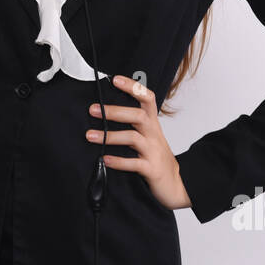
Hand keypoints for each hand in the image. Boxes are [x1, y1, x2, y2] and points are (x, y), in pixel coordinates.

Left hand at [85, 74, 191, 210]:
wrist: (174, 185)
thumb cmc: (155, 157)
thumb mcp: (148, 136)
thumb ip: (132, 122)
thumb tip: (105, 108)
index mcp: (152, 123)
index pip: (147, 98)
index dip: (133, 87)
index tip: (115, 79)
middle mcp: (154, 134)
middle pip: (138, 116)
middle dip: (115, 111)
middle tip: (93, 110)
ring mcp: (153, 151)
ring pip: (133, 138)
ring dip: (110, 136)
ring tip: (90, 136)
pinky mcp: (152, 169)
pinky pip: (135, 164)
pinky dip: (119, 161)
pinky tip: (105, 159)